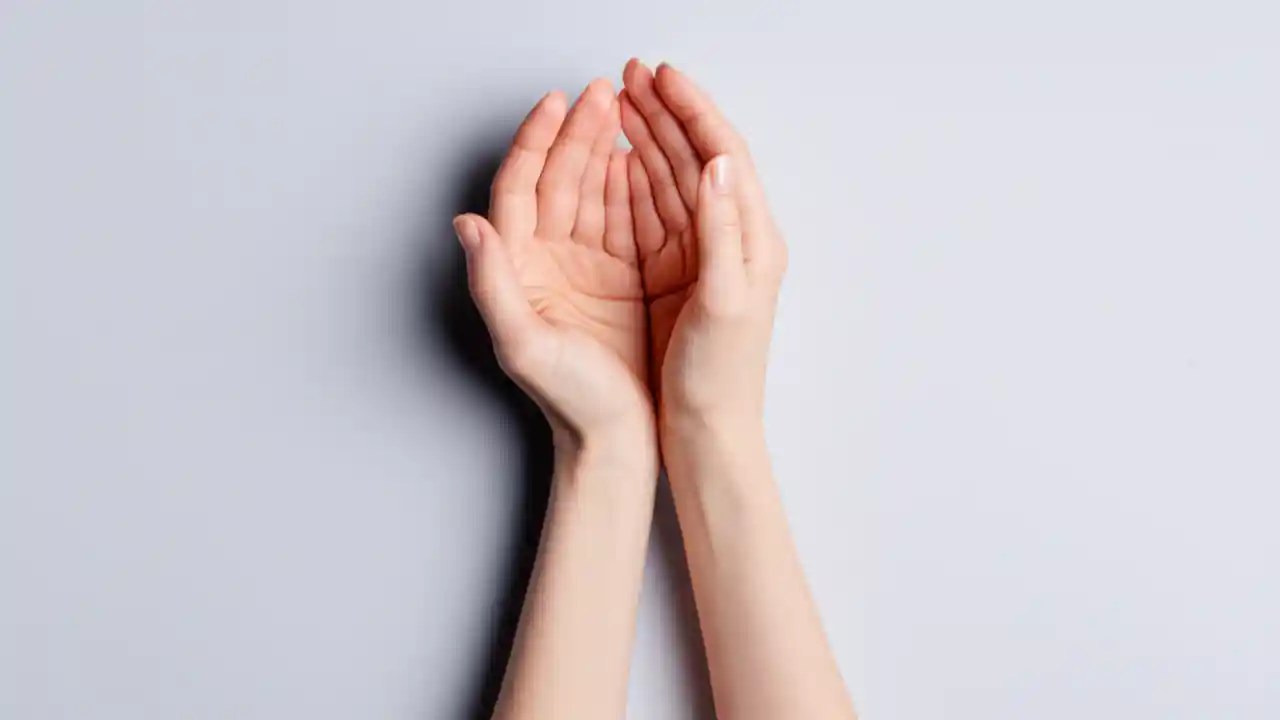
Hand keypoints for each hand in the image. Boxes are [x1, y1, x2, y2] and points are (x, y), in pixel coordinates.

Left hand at [454, 79, 655, 449]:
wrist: (614, 442)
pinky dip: (629, 185)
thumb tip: (468, 225)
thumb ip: (493, 283)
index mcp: (518, 269)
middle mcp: (544, 261)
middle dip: (576, 132)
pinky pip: (620, 218)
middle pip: (556, 180)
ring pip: (589, 192)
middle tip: (602, 92)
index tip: (557, 104)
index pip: (519, 188)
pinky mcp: (616, 279)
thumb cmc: (570, 402)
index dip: (535, 142)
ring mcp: (581, 267)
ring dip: (603, 150)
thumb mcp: (525, 345)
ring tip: (623, 110)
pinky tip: (641, 160)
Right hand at [620, 60, 787, 425]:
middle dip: (666, 112)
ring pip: (673, 181)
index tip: (663, 76)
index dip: (693, 110)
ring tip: (621, 104)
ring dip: (649, 138)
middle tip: (632, 75)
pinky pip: (655, 215)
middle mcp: (732, 240)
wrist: (708, 432)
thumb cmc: (720, 376)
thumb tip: (718, 162)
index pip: (723, 155)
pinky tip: (617, 163)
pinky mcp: (678, 276)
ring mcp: (703, 257)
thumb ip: (723, 229)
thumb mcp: (726, 300)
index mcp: (752, 239)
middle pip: (697, 157)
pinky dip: (635, 182)